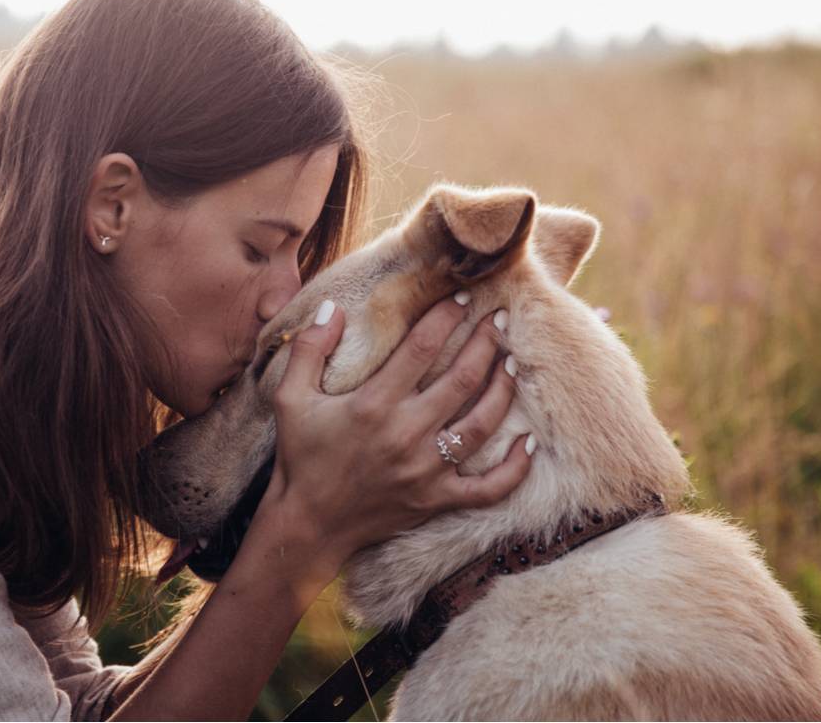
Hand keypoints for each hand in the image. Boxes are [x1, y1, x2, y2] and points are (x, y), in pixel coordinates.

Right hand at [254, 294, 532, 592]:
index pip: (422, 347)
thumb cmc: (301, 456)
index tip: (464, 297)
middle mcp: (406, 434)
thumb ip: (309, 349)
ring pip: (483, 424)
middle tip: (500, 319)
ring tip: (511, 362)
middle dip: (487, 342)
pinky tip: (529, 441)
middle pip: (464, 379)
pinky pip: (490, 487)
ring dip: (504, 389)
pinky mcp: (437, 500)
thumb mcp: (290, 398)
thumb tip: (331, 307)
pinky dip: (516, 467)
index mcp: (373, 404)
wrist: (308, 523)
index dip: (447, 316)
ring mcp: (427, 471)